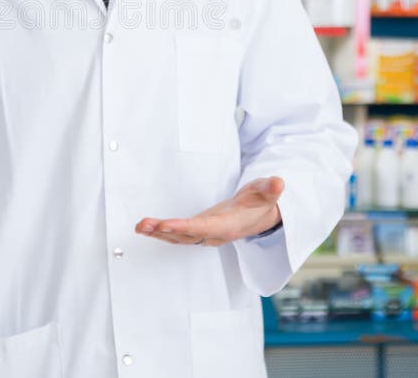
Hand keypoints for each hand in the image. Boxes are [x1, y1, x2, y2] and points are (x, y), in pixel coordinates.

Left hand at [135, 176, 283, 246]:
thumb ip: (270, 189)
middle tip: (143, 225)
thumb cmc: (261, 202)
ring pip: (178, 236)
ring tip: (138, 226)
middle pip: (185, 235)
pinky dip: (161, 232)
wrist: (261, 216)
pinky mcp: (198, 230)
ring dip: (157, 233)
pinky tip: (146, 228)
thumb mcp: (267, 192)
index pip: (203, 228)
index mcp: (227, 226)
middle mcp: (213, 233)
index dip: (184, 228)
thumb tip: (278, 182)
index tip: (166, 225)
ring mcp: (205, 233)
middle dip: (163, 231)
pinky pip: (177, 234)